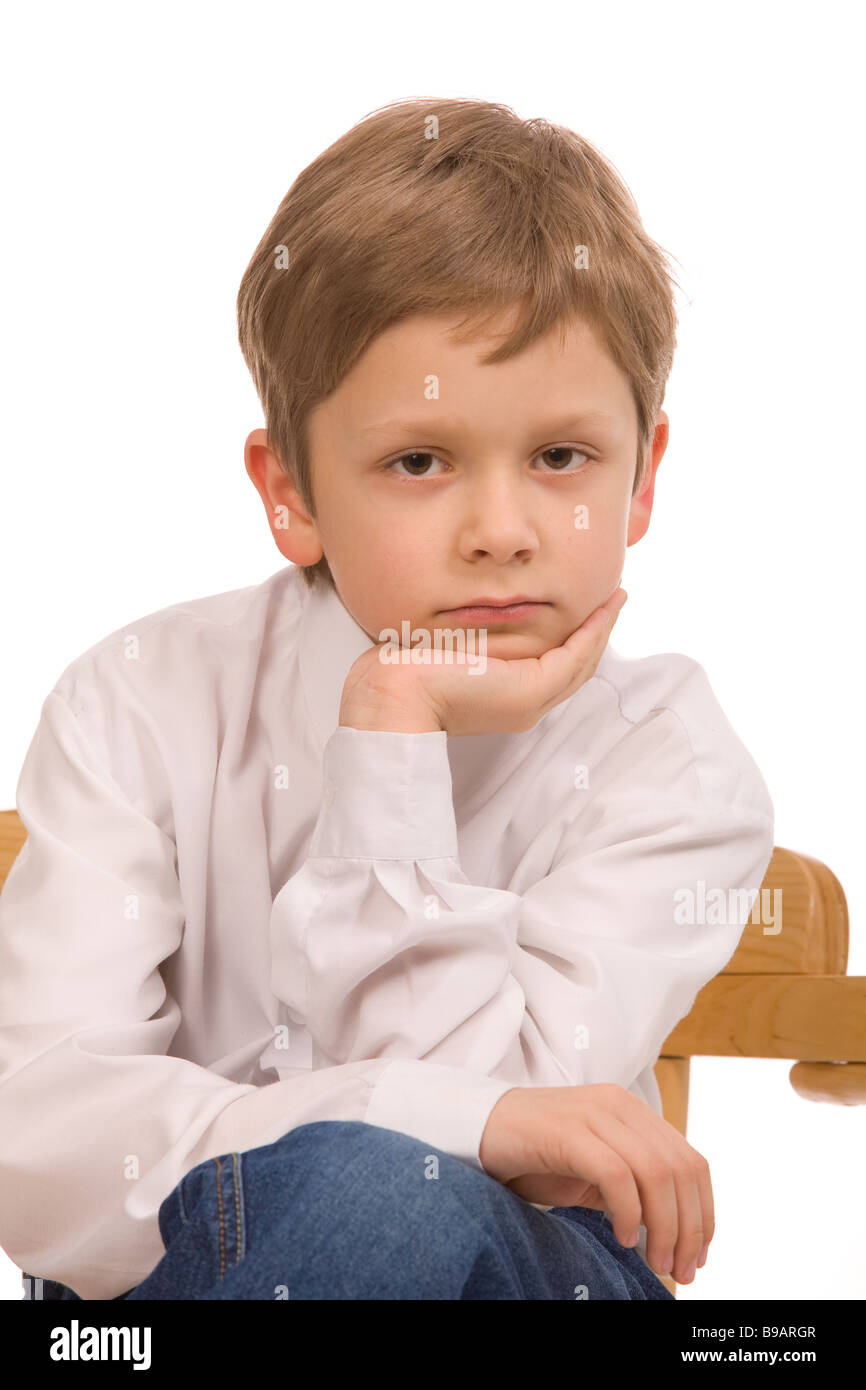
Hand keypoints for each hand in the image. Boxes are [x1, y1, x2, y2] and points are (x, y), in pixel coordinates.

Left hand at [339, 587, 627, 735]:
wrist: (393, 695)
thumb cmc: (405, 673)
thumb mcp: (446, 649)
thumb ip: (469, 638)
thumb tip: (473, 610)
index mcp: (504, 700)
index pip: (551, 669)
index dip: (574, 640)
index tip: (585, 610)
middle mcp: (523, 706)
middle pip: (575, 667)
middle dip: (597, 633)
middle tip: (612, 601)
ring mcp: (530, 701)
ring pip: (582, 662)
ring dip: (603, 628)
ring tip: (617, 598)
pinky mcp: (530, 689)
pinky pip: (575, 656)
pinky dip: (595, 630)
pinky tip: (604, 606)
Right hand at [479, 1083, 712, 1285]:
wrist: (480, 1131)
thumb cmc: (537, 1157)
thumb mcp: (596, 1170)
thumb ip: (635, 1185)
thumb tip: (675, 1232)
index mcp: (633, 1111)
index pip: (691, 1162)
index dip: (703, 1212)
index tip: (698, 1255)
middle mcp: (619, 1105)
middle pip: (680, 1170)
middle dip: (688, 1228)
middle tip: (680, 1270)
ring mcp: (594, 1114)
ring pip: (655, 1173)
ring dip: (663, 1228)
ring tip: (655, 1262)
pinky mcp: (568, 1130)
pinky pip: (616, 1174)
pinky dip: (628, 1212)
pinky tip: (622, 1237)